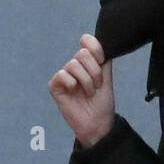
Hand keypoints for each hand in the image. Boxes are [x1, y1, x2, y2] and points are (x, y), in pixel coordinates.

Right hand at [49, 33, 115, 147]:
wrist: (98, 123)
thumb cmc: (102, 103)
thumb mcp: (107, 78)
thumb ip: (104, 60)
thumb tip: (102, 42)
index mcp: (88, 62)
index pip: (87, 41)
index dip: (96, 48)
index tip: (102, 61)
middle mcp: (75, 67)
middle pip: (82, 53)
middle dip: (94, 71)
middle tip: (97, 85)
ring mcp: (64, 76)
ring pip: (74, 65)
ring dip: (87, 81)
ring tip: (89, 93)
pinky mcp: (55, 86)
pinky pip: (62, 75)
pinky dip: (72, 84)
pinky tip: (74, 92)